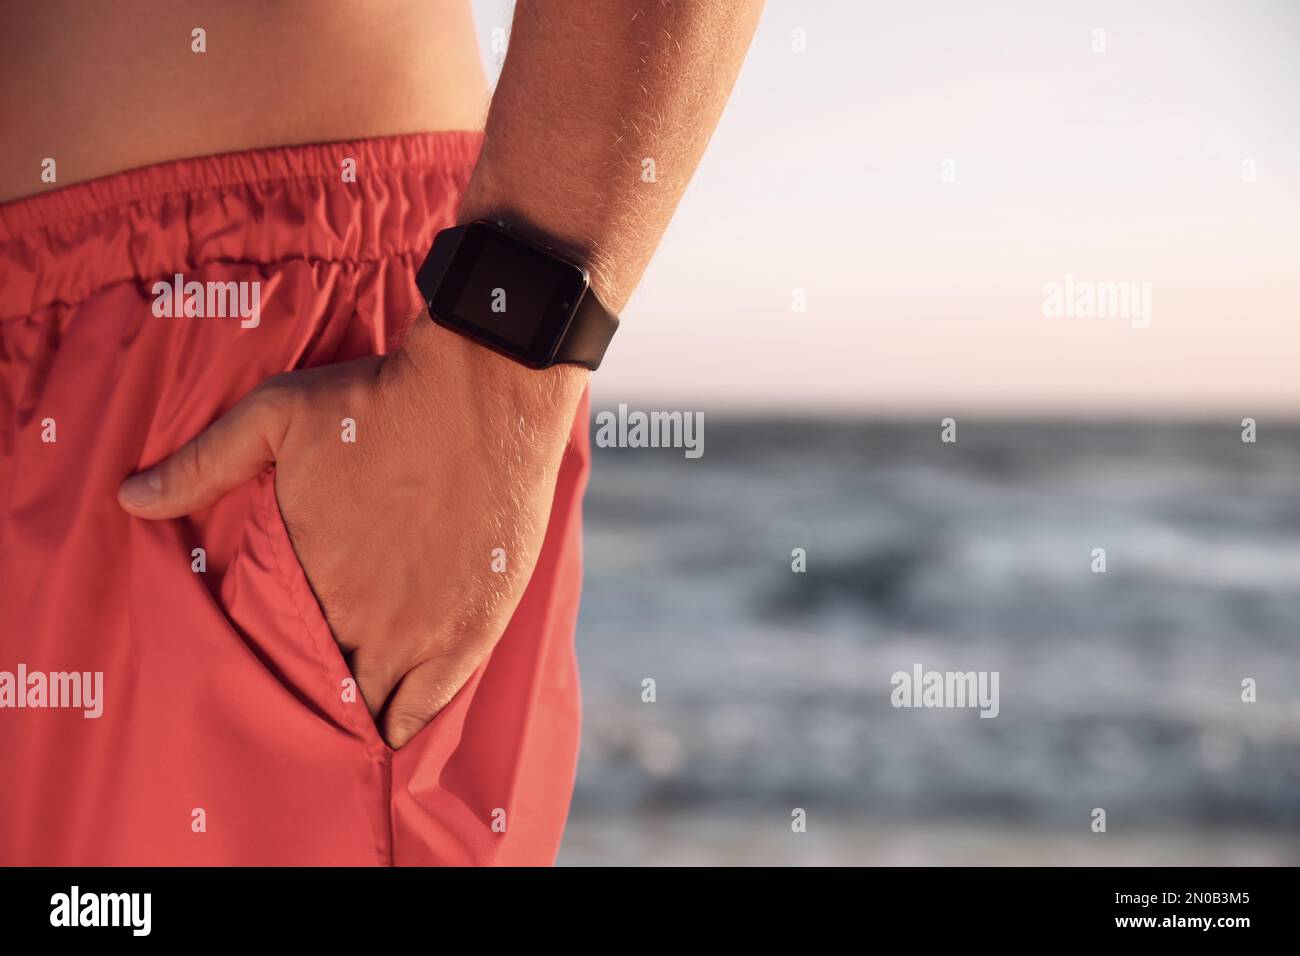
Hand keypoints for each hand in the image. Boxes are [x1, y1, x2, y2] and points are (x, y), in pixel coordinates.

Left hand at [117, 312, 585, 747]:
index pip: (264, 648)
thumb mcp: (276, 414)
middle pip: (314, 686)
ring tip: (340, 708)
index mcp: (303, 571)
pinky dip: (403, 720)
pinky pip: (427, 707)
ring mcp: (418, 630)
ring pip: (368, 708)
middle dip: (302, 693)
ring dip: (350, 713)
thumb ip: (203, 464)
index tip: (258, 660)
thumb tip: (130, 498)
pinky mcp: (471, 630)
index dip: (261, 661)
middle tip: (297, 688)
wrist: (482, 396)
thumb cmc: (379, 402)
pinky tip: (388, 722)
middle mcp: (356, 615)